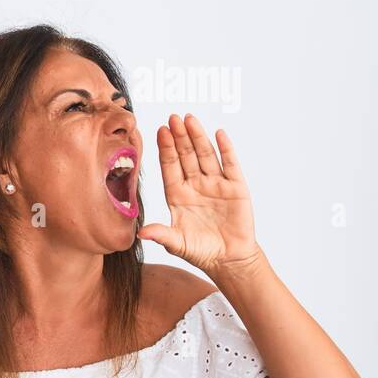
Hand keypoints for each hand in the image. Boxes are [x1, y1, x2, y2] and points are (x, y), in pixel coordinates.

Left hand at [138, 113, 261, 278]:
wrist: (229, 259)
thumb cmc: (200, 251)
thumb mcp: (177, 244)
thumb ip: (161, 235)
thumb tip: (141, 233)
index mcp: (177, 195)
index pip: (169, 167)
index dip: (165, 149)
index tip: (159, 131)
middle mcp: (195, 185)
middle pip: (186, 156)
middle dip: (179, 137)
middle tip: (173, 117)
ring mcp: (215, 184)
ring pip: (205, 155)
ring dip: (198, 137)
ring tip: (190, 119)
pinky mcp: (236, 188)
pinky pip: (230, 165)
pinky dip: (225, 149)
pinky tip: (219, 134)